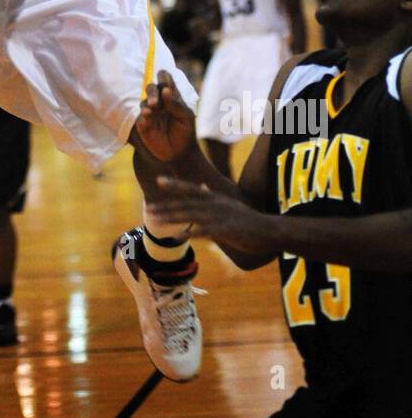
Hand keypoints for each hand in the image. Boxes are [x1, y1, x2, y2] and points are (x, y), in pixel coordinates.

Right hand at [134, 69, 196, 161]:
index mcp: (171, 96)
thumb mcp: (185, 117)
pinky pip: (140, 117)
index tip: (164, 80)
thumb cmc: (185, 132)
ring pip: (144, 101)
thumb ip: (176, 104)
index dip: (163, 77)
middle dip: (152, 91)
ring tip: (152, 108)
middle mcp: (159, 102)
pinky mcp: (143, 125)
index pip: (165, 79)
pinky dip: (143, 116)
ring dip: (148, 103)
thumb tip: (165, 89)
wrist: (180, 153)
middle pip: (151, 88)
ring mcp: (150, 112)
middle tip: (155, 100)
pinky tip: (147, 116)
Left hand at [149, 177, 278, 255]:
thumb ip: (214, 202)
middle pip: (186, 204)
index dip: (175, 184)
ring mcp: (220, 217)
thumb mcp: (230, 206)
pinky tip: (178, 237)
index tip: (159, 180)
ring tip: (156, 220)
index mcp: (216, 198)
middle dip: (166, 206)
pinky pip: (204, 231)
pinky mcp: (225, 230)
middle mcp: (215, 204)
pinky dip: (190, 233)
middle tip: (149, 209)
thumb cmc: (249, 221)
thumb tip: (202, 192)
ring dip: (171, 217)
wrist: (269, 231)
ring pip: (190, 215)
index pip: (192, 189)